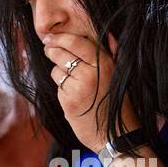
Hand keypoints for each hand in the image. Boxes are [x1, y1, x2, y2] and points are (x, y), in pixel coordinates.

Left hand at [42, 32, 138, 150]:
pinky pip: (58, 87)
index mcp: (105, 64)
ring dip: (59, 72)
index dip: (60, 38)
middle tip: (48, 49)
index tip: (49, 37)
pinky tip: (74, 96)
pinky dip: (62, 89)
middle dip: (51, 50)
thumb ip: (113, 53)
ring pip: (56, 70)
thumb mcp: (119, 75)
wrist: (113, 134)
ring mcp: (78, 87)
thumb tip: (106, 32)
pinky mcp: (67, 101)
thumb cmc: (116, 103)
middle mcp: (91, 73)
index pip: (77, 42)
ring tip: (72, 81)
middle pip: (61, 53)